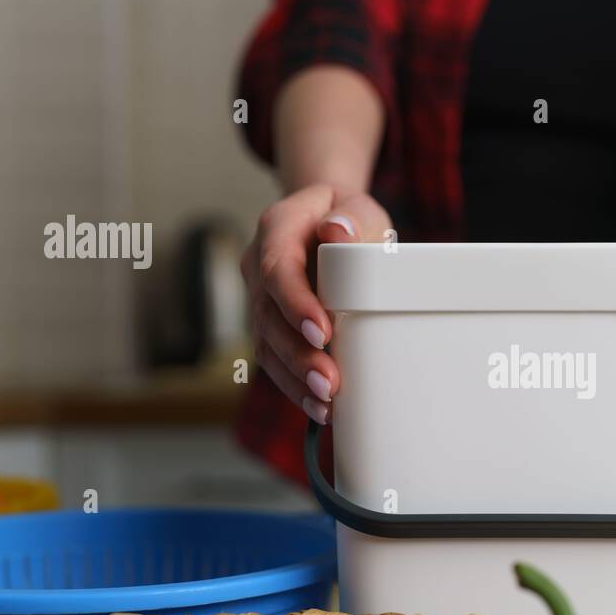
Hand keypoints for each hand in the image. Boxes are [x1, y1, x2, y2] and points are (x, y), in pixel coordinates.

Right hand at [241, 183, 392, 420]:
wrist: (327, 224)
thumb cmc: (347, 217)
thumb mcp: (357, 206)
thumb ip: (353, 216)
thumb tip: (339, 232)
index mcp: (277, 230)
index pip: (277, 268)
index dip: (295, 304)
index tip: (322, 333)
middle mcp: (259, 266)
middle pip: (268, 316)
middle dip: (297, 355)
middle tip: (329, 383)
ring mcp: (260, 299)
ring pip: (267, 344)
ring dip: (295, 379)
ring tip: (326, 404)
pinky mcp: (271, 326)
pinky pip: (275, 360)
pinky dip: (296, 386)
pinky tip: (320, 408)